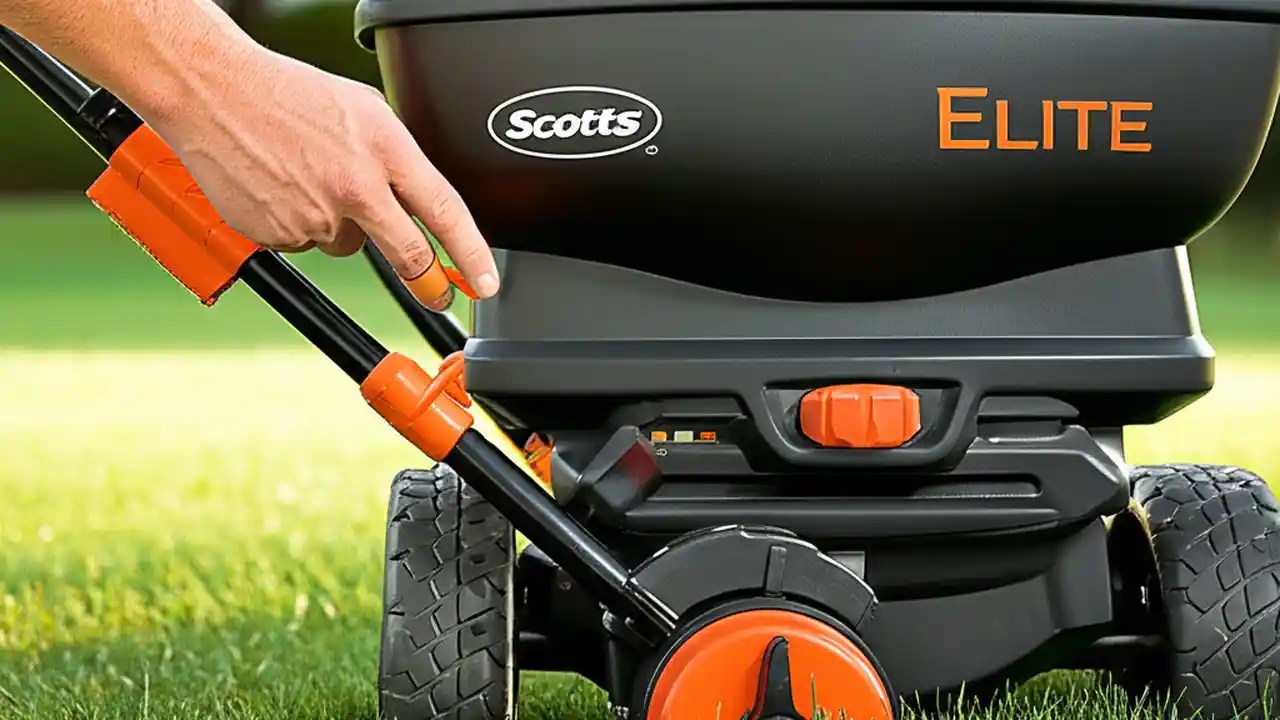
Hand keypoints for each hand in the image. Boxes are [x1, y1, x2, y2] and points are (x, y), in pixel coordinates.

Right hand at [145, 45, 498, 301]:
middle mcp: (355, 187)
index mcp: (384, 149)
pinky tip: (282, 187)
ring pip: (347, 243)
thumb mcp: (362, 110)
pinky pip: (306, 243)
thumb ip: (395, 157)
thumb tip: (418, 199)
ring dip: (340, 224)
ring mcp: (316, 215)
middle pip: (408, 254)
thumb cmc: (287, 93)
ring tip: (308, 177)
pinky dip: (300, 223)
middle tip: (435, 292)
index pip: (444, 212)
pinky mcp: (280, 235)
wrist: (214, 93)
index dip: (472, 254)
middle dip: (427, 281)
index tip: (486, 282)